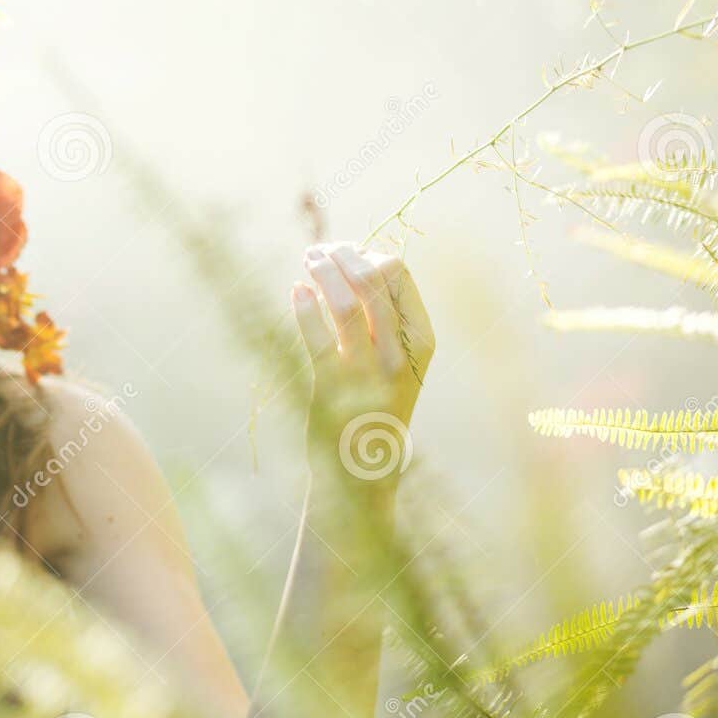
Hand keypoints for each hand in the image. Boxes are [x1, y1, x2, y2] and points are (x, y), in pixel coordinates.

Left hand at [290, 241, 434, 489]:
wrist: (365, 467)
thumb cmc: (378, 403)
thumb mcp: (398, 361)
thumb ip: (387, 318)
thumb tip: (358, 261)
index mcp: (421, 341)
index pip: (399, 275)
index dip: (368, 254)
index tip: (346, 251)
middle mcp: (398, 354)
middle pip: (373, 280)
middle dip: (342, 255)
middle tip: (320, 250)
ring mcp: (366, 372)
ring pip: (345, 303)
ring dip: (322, 272)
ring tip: (307, 260)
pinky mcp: (331, 388)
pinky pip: (316, 336)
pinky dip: (304, 306)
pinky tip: (296, 290)